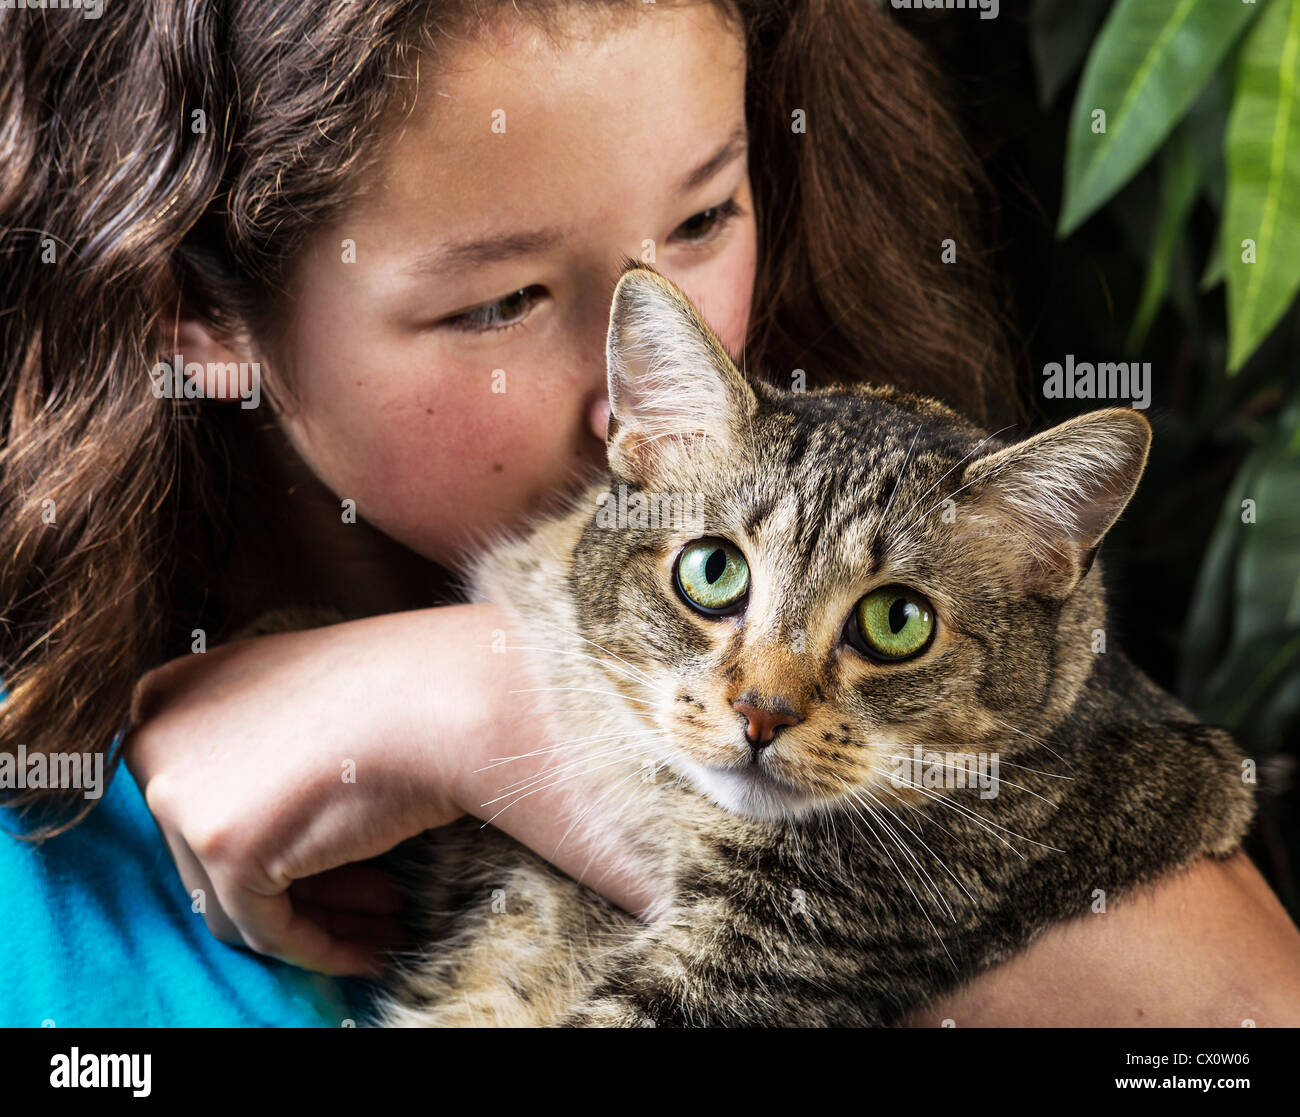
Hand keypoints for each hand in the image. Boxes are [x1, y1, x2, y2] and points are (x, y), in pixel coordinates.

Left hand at [125, 605, 499, 975]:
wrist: (443, 698)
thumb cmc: (397, 689)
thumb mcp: (295, 700)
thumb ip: (253, 749)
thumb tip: (261, 827)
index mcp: (166, 695)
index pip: (202, 797)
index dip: (270, 834)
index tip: (333, 854)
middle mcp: (156, 740)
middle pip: (212, 852)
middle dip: (300, 883)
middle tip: (376, 898)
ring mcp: (182, 796)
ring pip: (234, 899)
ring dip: (315, 919)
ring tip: (383, 925)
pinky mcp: (225, 848)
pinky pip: (268, 930)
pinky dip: (321, 947)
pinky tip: (374, 947)